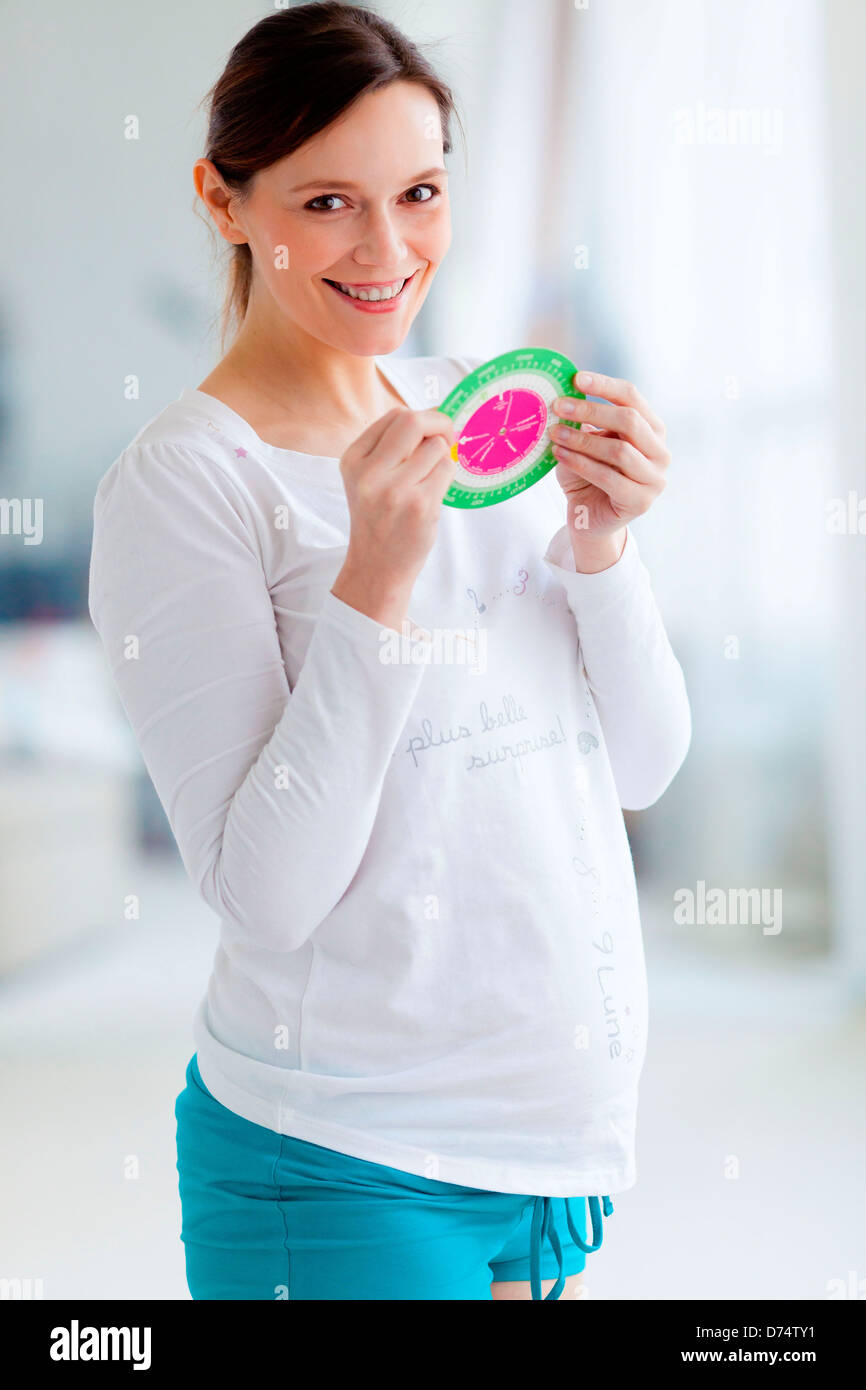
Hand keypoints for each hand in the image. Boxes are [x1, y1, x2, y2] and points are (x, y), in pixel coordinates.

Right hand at [332, 406, 456, 630]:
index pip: (395, 416)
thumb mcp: (368, 478)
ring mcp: (395, 490)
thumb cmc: (379, 517)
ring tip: (431, 479)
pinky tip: (433, 494)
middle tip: (448, 437)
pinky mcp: (420, 506)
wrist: (377, 566)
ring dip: (442, 458)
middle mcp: (370, 472)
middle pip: (413, 422)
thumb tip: (436, 415)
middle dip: (439, 422)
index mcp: (353, 459)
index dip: (421, 417)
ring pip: (436, 447)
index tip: (432, 431)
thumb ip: (392, 447)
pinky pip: (446, 470)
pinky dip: (446, 476)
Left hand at [549, 371, 670, 571]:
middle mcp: (660, 452)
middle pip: (629, 420)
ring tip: (554, 433)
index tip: (575, 378)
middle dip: (591, 410)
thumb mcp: (587, 441)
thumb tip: (564, 392)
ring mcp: (655, 479)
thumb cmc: (588, 474)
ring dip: (582, 439)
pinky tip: (559, 455)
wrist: (589, 516)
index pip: (632, 397)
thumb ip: (584, 421)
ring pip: (619, 450)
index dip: (604, 386)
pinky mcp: (641, 502)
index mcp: (652, 429)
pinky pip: (608, 477)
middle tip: (559, 406)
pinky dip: (580, 463)